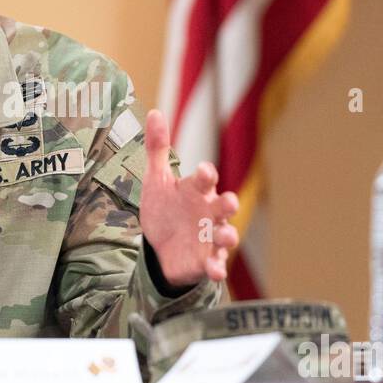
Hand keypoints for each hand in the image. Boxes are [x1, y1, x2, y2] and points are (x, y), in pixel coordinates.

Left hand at [138, 109, 239, 287]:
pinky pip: (215, 264)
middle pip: (224, 205)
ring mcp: (209, 236)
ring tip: (226, 237)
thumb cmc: (165, 209)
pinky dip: (217, 267)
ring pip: (226, 234)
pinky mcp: (205, 260)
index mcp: (197, 190)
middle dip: (228, 203)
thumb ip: (158, 148)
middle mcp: (208, 212)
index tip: (201, 171)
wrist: (160, 246)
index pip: (205, 178)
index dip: (205, 174)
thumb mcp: (157, 180)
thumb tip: (154, 112)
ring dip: (228, 235)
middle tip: (228, 202)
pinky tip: (215, 271)